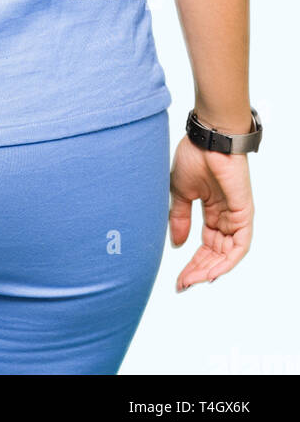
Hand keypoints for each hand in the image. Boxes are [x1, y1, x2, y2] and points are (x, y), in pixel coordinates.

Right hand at [169, 134, 252, 290]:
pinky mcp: (244, 213)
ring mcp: (236, 216)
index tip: (179, 277)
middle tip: (183, 283)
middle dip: (199, 270)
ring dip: (210, 269)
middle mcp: (226, 217)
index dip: (192, 262)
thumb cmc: (195, 155)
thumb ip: (179, 217)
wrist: (207, 138)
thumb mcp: (181, 192)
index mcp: (213, 211)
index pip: (205, 245)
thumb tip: (176, 243)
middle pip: (215, 253)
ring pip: (227, 254)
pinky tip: (212, 271)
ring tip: (192, 280)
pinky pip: (240, 245)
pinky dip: (227, 261)